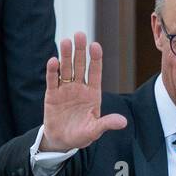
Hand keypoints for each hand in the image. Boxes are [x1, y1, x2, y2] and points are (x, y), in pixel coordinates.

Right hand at [39, 31, 127, 152]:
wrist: (62, 140)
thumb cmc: (81, 134)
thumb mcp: (95, 130)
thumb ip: (106, 124)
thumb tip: (123, 122)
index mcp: (93, 93)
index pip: (95, 72)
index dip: (95, 59)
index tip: (95, 46)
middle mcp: (79, 88)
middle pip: (80, 66)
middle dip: (80, 51)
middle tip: (79, 34)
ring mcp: (65, 89)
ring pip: (66, 69)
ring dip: (65, 56)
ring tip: (65, 41)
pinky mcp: (52, 94)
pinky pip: (52, 80)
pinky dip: (52, 71)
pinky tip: (53, 61)